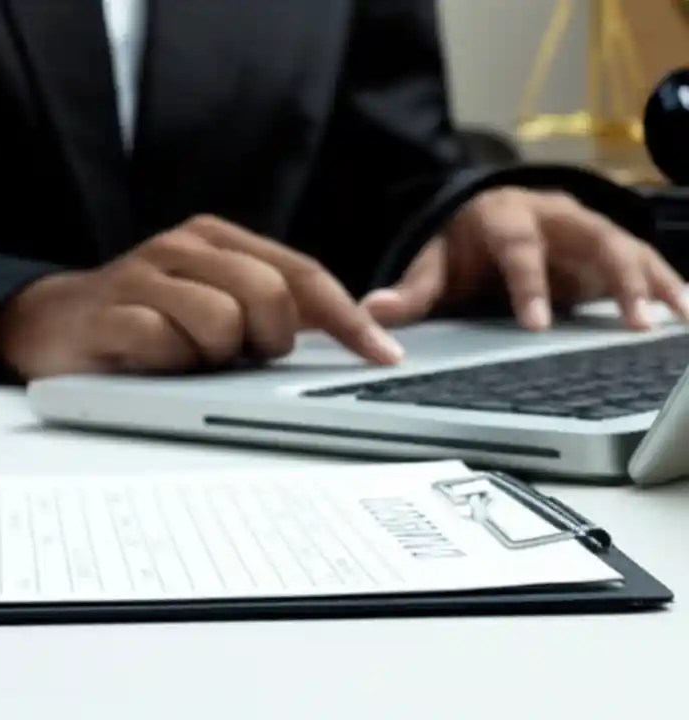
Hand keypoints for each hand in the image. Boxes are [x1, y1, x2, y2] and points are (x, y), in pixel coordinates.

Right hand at [0, 215, 403, 378]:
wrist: (49, 324)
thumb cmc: (140, 319)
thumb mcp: (211, 305)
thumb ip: (269, 308)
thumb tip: (348, 332)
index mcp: (216, 239)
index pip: (300, 272)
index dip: (346, 317)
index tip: (381, 355)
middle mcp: (183, 245)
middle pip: (269, 294)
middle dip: (266, 339)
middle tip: (235, 354)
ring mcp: (144, 274)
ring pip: (222, 321)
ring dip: (211, 355)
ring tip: (183, 354)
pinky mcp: (112, 310)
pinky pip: (168, 343)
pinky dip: (169, 362)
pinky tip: (148, 358)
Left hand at [362, 188, 688, 330]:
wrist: (487, 214)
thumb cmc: (462, 244)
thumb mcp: (435, 263)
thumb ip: (411, 291)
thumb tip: (371, 312)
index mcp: (505, 216)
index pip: (519, 249)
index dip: (529, 285)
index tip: (535, 324)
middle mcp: (555, 214)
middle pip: (592, 239)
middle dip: (615, 279)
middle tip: (632, 322)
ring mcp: (587, 227)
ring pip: (628, 248)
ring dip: (653, 283)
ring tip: (675, 321)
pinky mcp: (610, 246)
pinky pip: (644, 262)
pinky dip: (668, 285)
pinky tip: (685, 314)